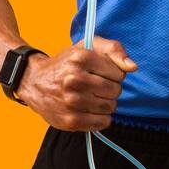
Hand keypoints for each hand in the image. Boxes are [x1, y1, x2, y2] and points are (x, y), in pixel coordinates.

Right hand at [16, 36, 136, 131]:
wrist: (35, 82)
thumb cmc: (67, 63)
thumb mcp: (88, 46)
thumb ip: (114, 49)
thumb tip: (133, 67)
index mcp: (81, 57)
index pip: (119, 73)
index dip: (115, 74)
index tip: (102, 73)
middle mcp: (74, 79)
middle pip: (115, 91)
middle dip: (112, 89)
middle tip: (98, 87)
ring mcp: (71, 101)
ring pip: (110, 107)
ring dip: (107, 104)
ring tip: (93, 98)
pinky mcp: (70, 120)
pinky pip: (102, 123)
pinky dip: (102, 118)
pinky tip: (91, 110)